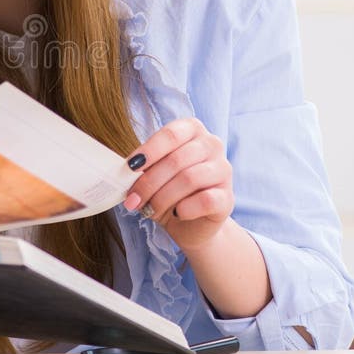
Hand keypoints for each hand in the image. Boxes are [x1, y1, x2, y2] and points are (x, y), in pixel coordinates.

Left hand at [123, 118, 233, 252]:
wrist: (190, 224)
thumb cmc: (167, 191)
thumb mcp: (152, 174)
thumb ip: (142, 166)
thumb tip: (125, 170)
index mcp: (192, 130)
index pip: (171, 134)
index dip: (149, 151)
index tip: (129, 168)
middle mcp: (212, 144)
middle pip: (177, 160)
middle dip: (149, 182)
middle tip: (133, 200)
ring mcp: (223, 170)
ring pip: (189, 179)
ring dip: (162, 198)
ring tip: (148, 209)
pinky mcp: (228, 197)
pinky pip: (205, 200)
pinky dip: (185, 209)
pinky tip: (176, 214)